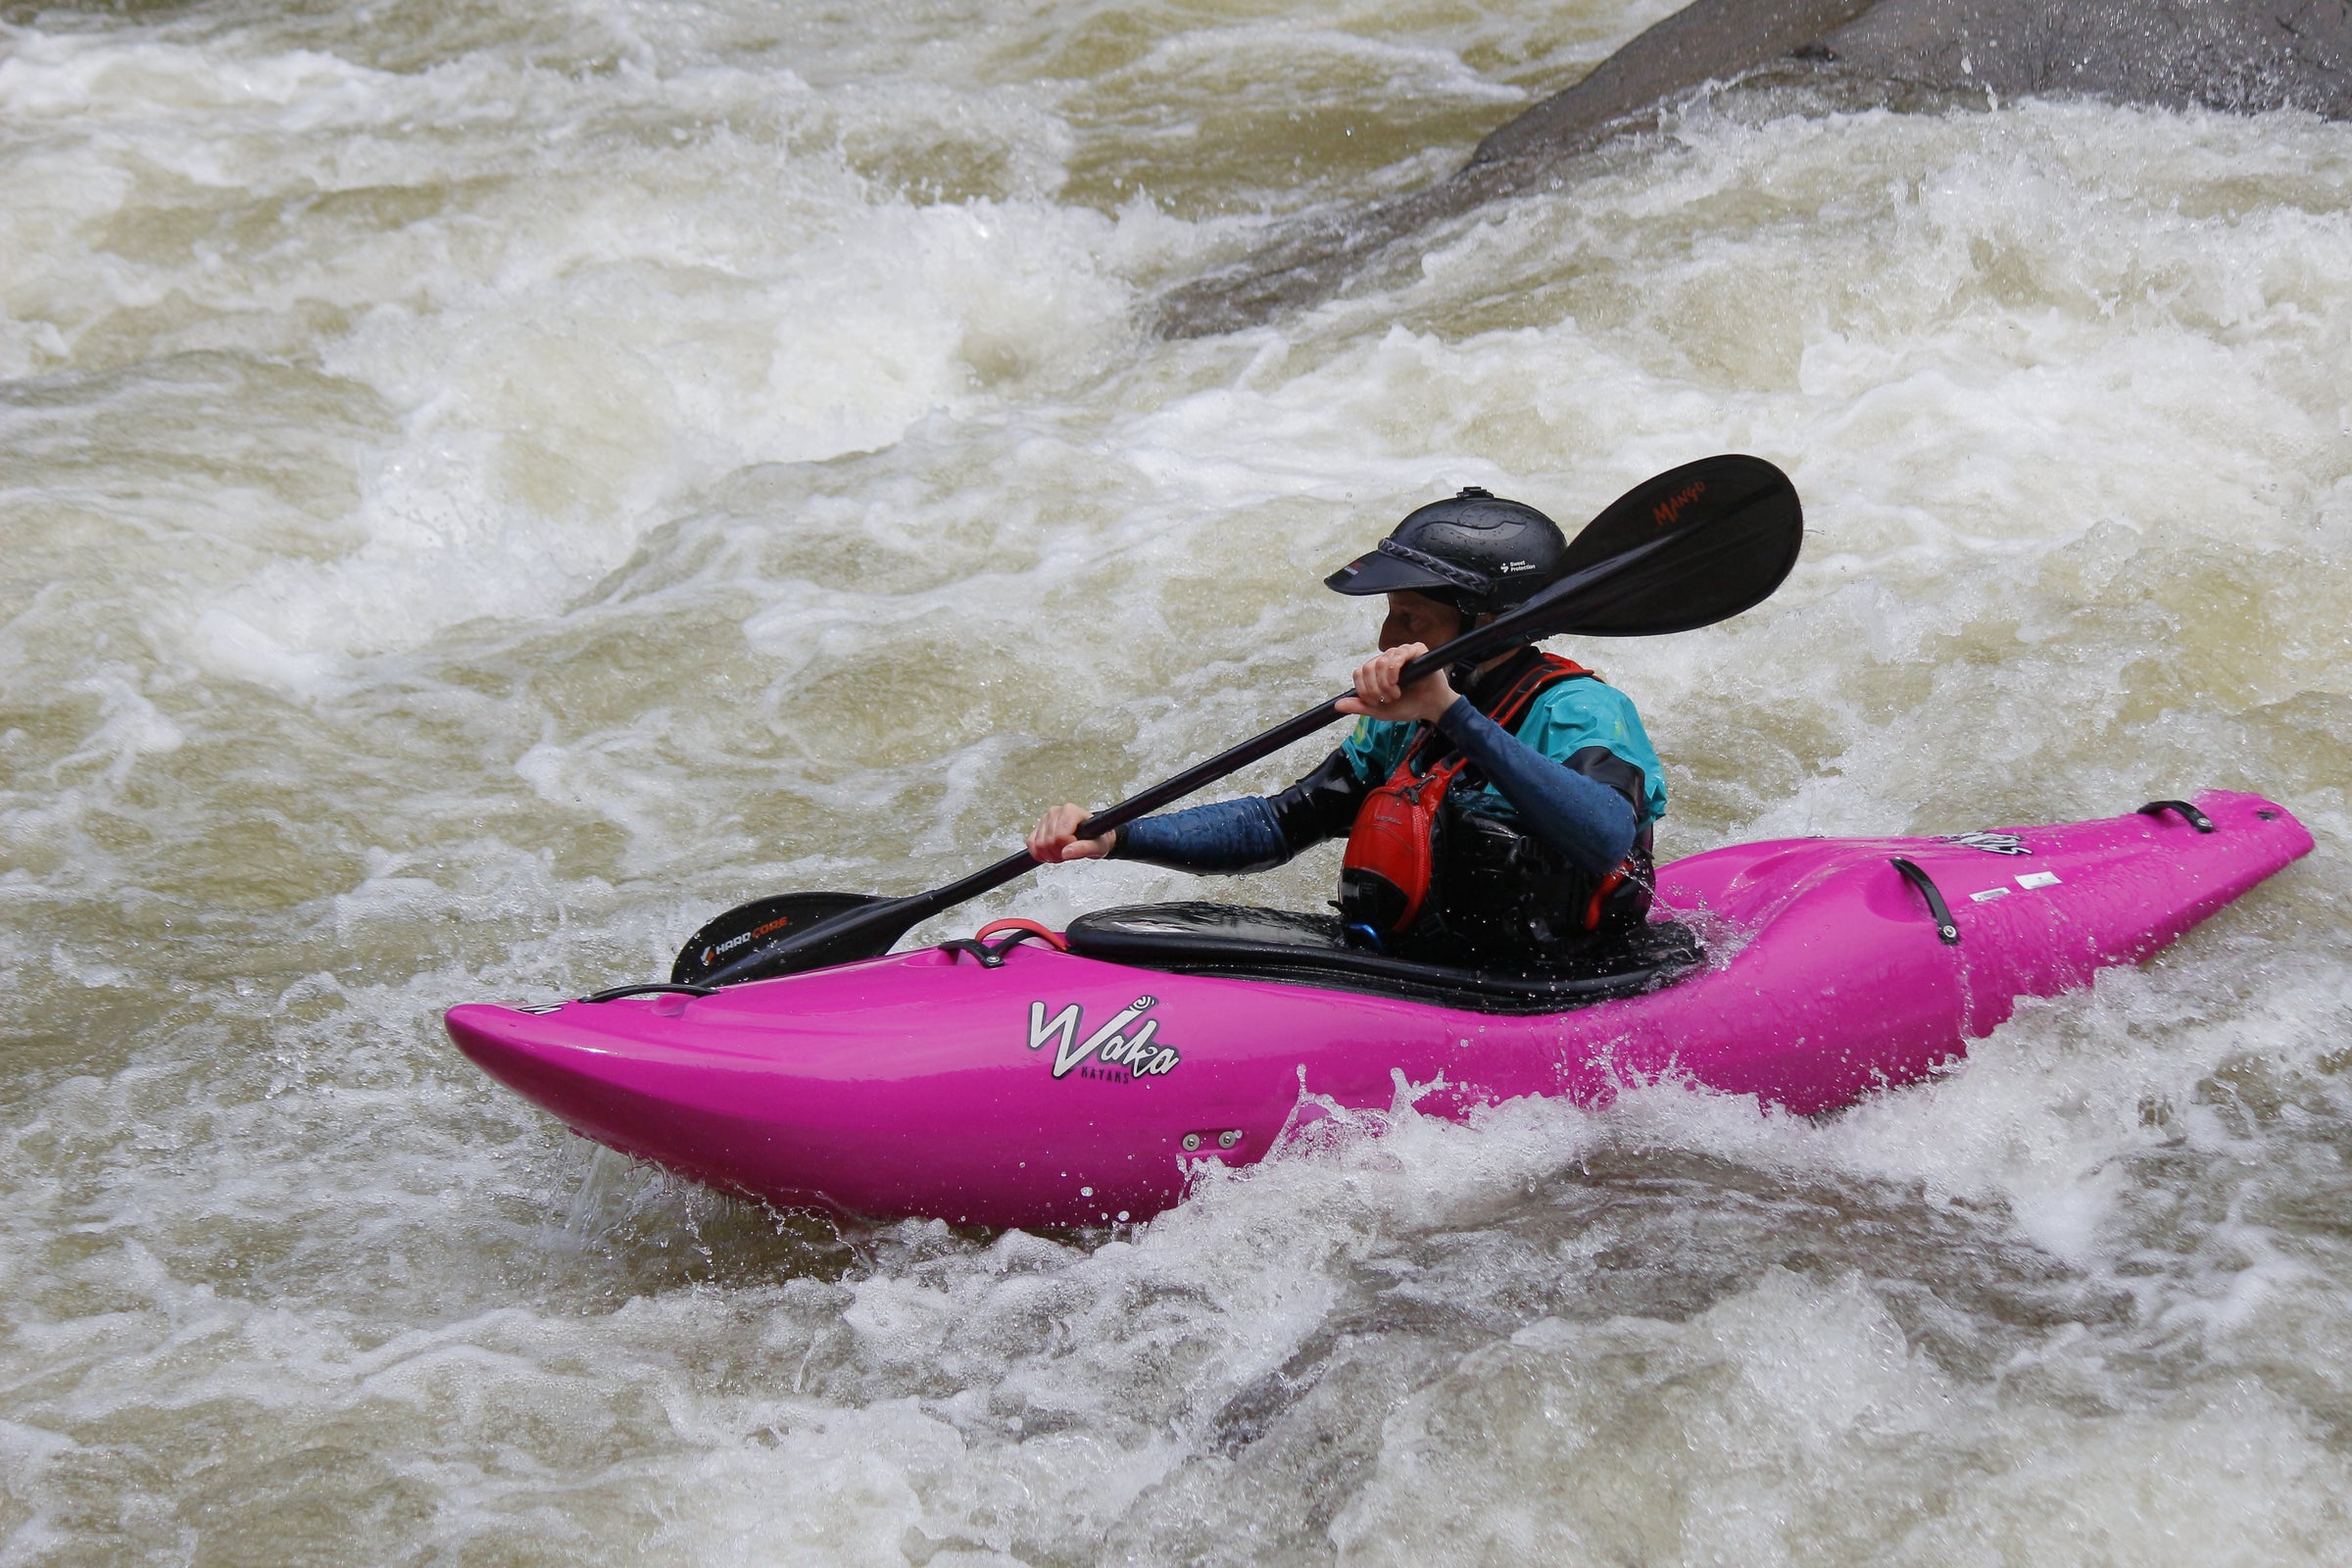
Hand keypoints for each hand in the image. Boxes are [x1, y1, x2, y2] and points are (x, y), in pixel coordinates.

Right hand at [1028, 803, 1114, 862]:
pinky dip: (1039, 853)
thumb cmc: (1097, 838)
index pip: (1060, 836)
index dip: (1068, 847)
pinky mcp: (1037, 826)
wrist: (1092, 836)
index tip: (1076, 847)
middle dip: (1058, 853)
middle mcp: (1056, 811)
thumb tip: (1067, 852)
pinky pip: (1030, 843)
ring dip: (1050, 854)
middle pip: (1048, 842)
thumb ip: (1085, 848)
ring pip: (1038, 844)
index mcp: (1071, 811)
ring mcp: (1045, 818)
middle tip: (1069, 852)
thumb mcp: (1098, 846)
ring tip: (1062, 851)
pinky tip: (1051, 852)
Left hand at [1335, 643, 1457, 724]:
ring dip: (1385, 683)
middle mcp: (1388, 659)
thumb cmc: (1409, 706)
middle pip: (1367, 668)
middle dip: (1375, 689)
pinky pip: (1397, 654)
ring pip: (1380, 662)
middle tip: (1388, 699)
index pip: (1359, 673)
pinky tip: (1399, 682)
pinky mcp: (1416, 650)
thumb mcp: (1380, 710)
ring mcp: (1401, 653)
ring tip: (1396, 694)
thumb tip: (1338, 706)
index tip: (1376, 702)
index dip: (1364, 689)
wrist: (1432, 708)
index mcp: (1378, 670)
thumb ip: (1360, 707)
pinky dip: (1394, 671)